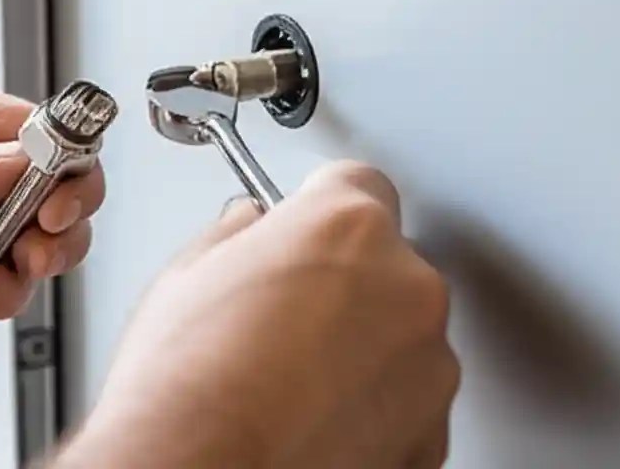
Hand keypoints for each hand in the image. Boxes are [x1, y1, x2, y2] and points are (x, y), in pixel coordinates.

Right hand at [57, 162, 457, 467]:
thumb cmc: (186, 388)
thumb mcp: (187, 272)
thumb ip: (238, 235)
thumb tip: (249, 232)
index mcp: (347, 228)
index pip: (355, 184)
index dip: (316, 208)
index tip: (298, 228)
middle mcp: (408, 288)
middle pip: (384, 263)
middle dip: (340, 283)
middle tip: (279, 316)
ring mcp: (430, 367)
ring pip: (401, 336)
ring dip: (360, 349)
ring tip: (288, 380)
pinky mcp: (433, 435)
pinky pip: (407, 401)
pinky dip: (372, 408)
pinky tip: (309, 417)